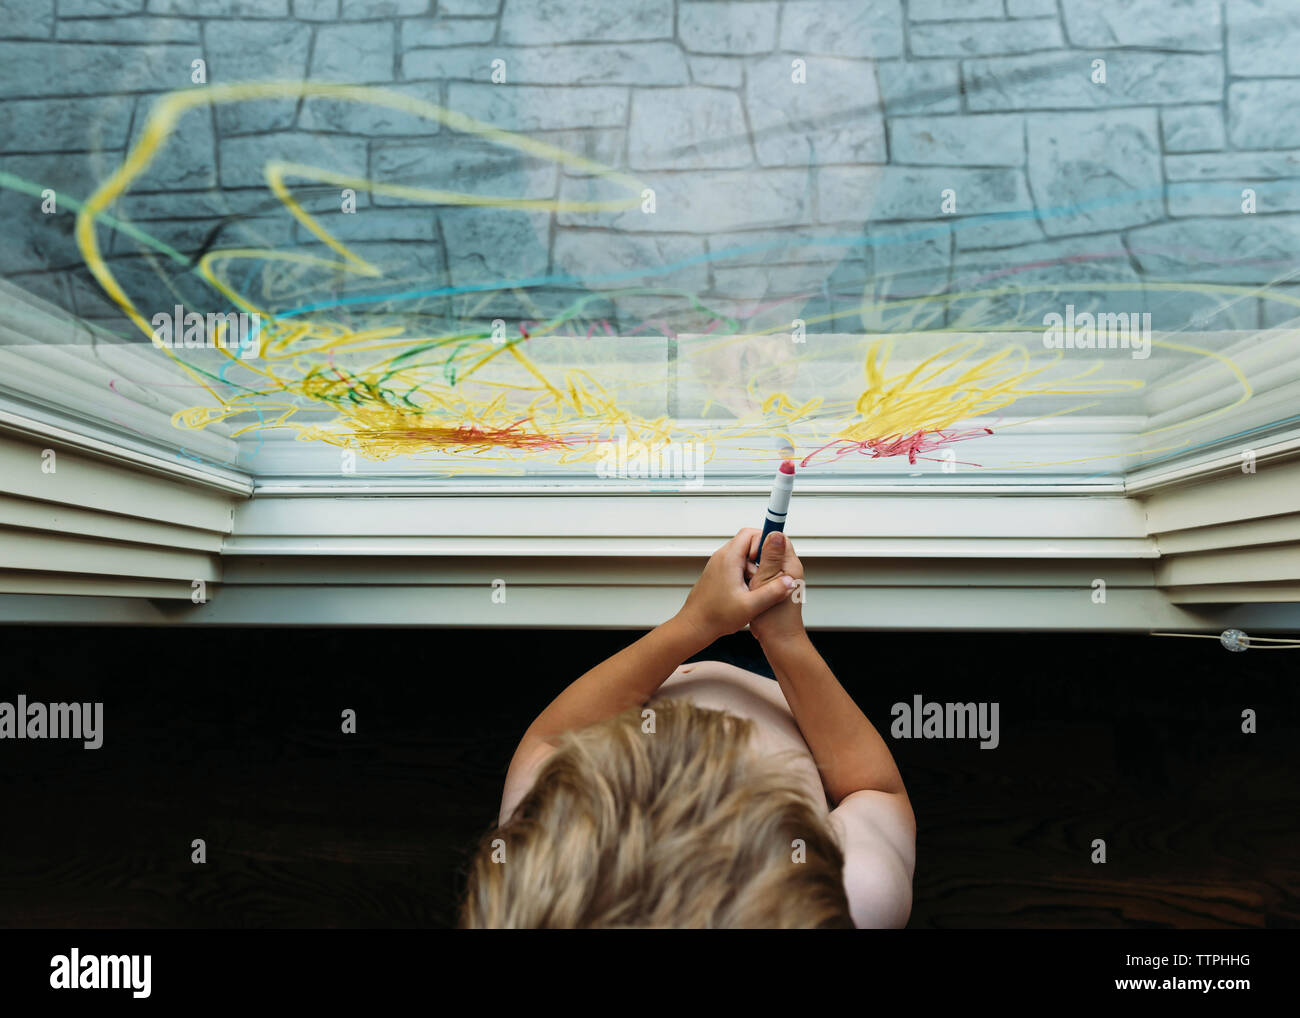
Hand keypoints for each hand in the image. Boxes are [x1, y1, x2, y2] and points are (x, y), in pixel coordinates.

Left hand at [677, 529, 796, 643]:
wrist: (695, 626)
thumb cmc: (715, 617)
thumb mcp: (750, 606)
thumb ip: (773, 592)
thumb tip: (790, 581)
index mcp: (729, 559)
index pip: (750, 533)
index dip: (765, 542)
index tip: (772, 558)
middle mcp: (722, 558)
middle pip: (748, 543)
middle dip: (762, 557)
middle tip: (767, 575)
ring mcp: (719, 565)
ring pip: (743, 556)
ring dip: (754, 568)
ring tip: (756, 587)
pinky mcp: (718, 574)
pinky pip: (736, 565)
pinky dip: (746, 574)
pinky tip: (748, 592)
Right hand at [745, 531, 805, 645]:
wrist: (779, 642)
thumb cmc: (775, 619)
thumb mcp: (767, 583)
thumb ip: (770, 558)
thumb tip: (774, 534)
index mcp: (791, 565)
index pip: (778, 538)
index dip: (762, 539)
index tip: (751, 550)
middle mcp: (789, 570)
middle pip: (769, 549)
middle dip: (754, 555)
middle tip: (747, 569)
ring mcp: (782, 579)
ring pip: (763, 563)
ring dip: (752, 568)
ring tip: (747, 580)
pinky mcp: (775, 588)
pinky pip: (761, 575)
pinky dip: (753, 579)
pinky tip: (748, 588)